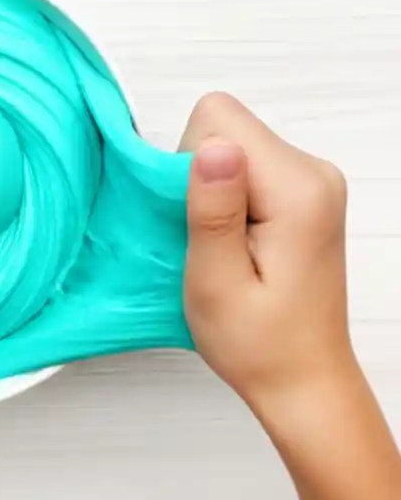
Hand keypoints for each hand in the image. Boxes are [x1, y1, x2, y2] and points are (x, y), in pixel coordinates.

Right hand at [179, 92, 352, 403]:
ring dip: (208, 193)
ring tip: (220, 249)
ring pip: (229, 146)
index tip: (194, 224)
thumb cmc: (257, 343)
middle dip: (195, 180)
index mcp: (298, 189)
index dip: (186, 167)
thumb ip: (212, 210)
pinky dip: (223, 200)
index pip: (218, 122)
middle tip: (206, 243)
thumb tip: (212, 146)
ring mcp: (311, 180)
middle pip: (224, 128)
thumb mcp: (216, 283)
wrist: (302, 378)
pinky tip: (231, 244)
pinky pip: (242, 168)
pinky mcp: (301, 192)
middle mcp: (314, 172)